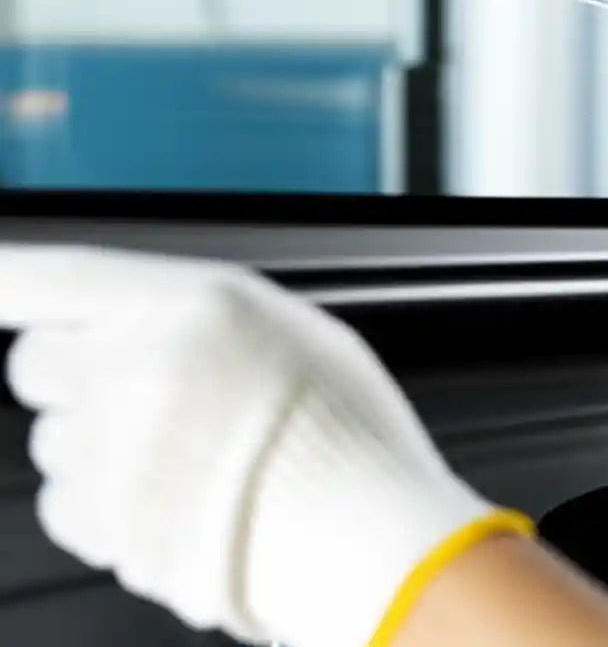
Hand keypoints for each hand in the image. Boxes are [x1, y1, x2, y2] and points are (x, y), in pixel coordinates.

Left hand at [1, 247, 506, 645]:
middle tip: (140, 401)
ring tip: (181, 471)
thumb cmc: (353, 439)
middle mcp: (136, 367)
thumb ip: (215, 320)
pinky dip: (105, 510)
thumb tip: (165, 323)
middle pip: (37, 363)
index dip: (4, 273)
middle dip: (76, 377)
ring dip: (100, 449)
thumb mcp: (305, 337)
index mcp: (191, 308)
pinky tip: (169, 509)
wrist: (366, 538)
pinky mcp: (101, 521)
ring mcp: (112, 448)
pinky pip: (64, 506)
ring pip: (53, 440)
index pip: (56, 276)